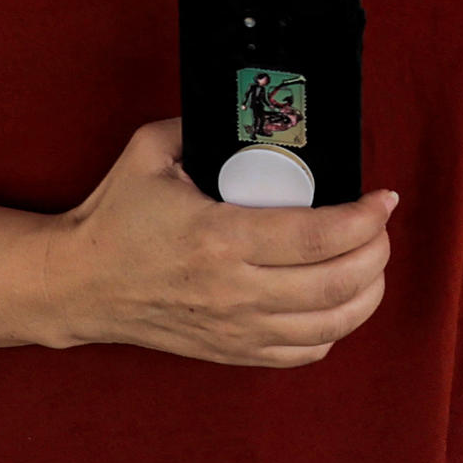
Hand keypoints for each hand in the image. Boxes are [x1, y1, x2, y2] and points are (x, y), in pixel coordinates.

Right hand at [46, 118, 396, 367]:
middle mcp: (232, 290)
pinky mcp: (229, 351)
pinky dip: (334, 330)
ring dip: (367, 293)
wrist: (78, 285)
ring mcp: (233, 328)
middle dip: (377, 251)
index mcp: (219, 237)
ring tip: (372, 262)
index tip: (384, 198)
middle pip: (336, 283)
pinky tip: (340, 302)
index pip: (317, 236)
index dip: (365, 219)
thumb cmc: (115, 216)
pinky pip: (302, 353)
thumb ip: (202, 123)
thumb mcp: (151, 151)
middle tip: (381, 225)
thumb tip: (251, 109)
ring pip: (329, 326)